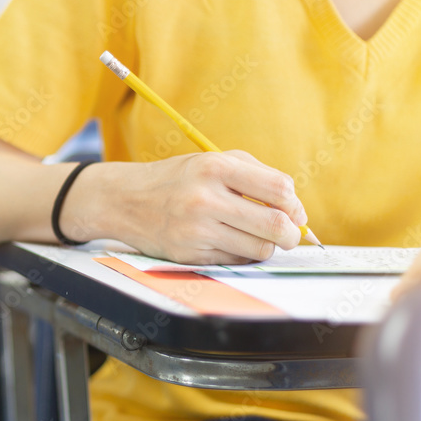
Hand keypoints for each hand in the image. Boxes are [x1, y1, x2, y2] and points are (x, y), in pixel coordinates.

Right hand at [109, 150, 308, 265]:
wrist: (126, 199)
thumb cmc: (178, 179)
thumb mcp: (212, 160)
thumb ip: (257, 175)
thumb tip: (295, 209)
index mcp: (215, 167)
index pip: (279, 189)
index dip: (295, 204)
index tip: (294, 211)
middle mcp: (205, 198)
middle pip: (273, 225)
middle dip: (291, 234)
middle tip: (290, 234)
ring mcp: (196, 230)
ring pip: (258, 249)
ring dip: (268, 246)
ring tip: (259, 237)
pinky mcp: (190, 254)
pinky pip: (236, 261)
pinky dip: (243, 254)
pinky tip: (233, 242)